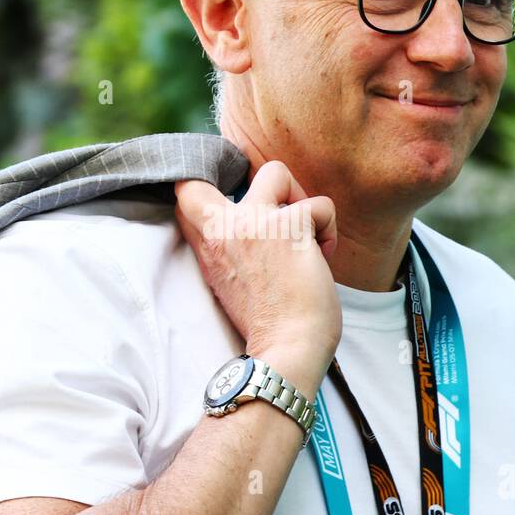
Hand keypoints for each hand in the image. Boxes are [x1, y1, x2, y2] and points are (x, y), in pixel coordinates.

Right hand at [174, 161, 341, 373]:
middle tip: (280, 216)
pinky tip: (324, 255)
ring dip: (299, 200)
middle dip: (264, 183)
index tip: (234, 193)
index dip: (209, 180)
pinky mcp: (291, 227)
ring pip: (277, 171)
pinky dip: (328, 228)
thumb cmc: (264, 323)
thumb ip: (224, 247)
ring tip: (307, 237)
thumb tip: (245, 221)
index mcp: (207, 242)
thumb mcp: (225, 280)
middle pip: (234, 164)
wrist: (286, 351)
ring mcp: (256, 223)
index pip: (186, 188)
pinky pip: (320, 205)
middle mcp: (225, 226)